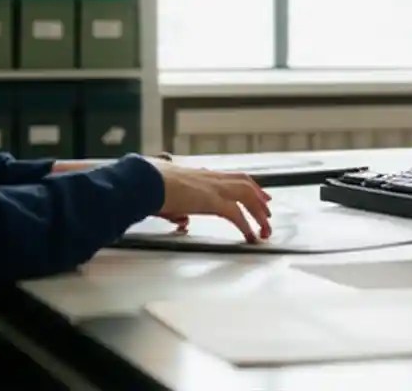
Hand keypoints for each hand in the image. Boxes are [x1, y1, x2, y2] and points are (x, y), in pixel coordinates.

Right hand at [145, 159, 272, 242]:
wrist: (144, 182)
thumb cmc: (148, 185)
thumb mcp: (166, 194)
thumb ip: (177, 206)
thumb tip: (181, 219)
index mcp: (200, 174)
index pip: (230, 177)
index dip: (245, 185)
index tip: (256, 193)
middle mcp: (210, 178)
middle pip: (244, 184)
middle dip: (258, 198)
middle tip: (268, 211)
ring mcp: (213, 187)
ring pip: (246, 196)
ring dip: (258, 213)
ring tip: (265, 229)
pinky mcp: (212, 201)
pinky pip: (236, 214)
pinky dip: (246, 226)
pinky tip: (251, 237)